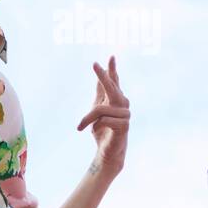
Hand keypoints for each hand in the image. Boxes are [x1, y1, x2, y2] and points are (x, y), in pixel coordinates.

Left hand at [76, 55, 129, 177]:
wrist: (107, 151)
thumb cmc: (103, 130)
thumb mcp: (98, 110)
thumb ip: (100, 94)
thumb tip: (100, 76)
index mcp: (115, 99)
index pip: (114, 81)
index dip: (112, 69)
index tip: (111, 56)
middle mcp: (122, 104)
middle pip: (111, 87)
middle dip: (102, 76)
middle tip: (94, 64)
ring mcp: (125, 114)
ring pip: (101, 108)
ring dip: (89, 118)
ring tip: (82, 127)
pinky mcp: (124, 126)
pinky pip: (104, 119)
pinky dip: (96, 125)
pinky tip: (95, 131)